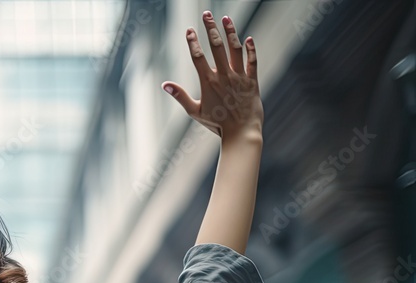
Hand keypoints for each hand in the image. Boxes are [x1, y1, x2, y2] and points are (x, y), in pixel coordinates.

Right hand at [162, 11, 262, 141]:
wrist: (241, 132)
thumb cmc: (217, 125)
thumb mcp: (195, 112)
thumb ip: (180, 96)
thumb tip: (164, 85)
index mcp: (209, 82)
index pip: (198, 57)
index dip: (193, 42)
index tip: (189, 30)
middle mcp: (224, 76)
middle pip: (216, 47)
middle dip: (210, 29)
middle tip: (207, 14)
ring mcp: (239, 77)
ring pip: (235, 50)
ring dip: (230, 32)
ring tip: (226, 19)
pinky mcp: (252, 81)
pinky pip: (252, 62)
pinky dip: (250, 50)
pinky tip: (247, 39)